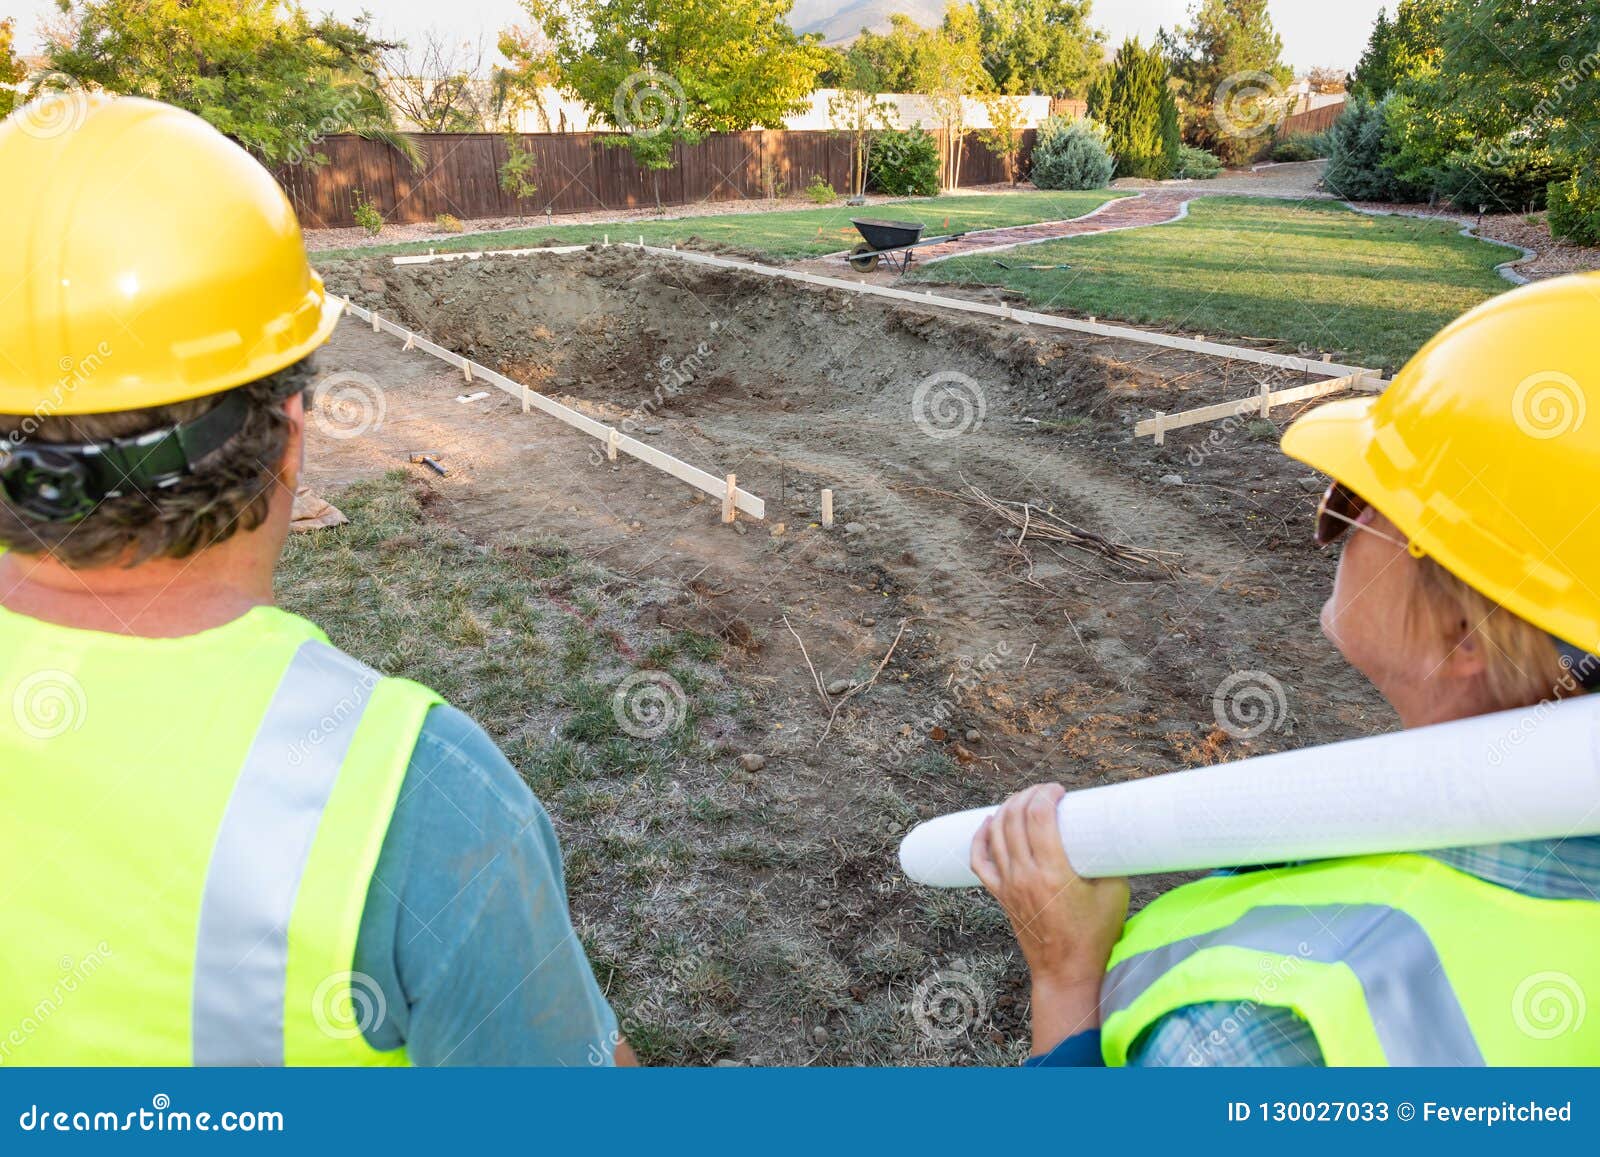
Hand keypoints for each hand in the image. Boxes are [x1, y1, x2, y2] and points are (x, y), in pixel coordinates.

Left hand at [971, 783, 1128, 1051]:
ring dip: (1008, 808)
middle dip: (1028, 795)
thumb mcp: (1115, 893)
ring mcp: (1008, 885)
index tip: (1059, 790)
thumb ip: (1110, 860)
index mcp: (1053, 873)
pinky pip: (979, 860)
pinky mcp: (1000, 894)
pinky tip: (990, 822)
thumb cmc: (1096, 935)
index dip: (1046, 794)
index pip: (1039, 817)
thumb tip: (1109, 830)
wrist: (1067, 972)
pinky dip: (981, 836)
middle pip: (1015, 818)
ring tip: (1024, 800)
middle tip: (1044, 791)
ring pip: (995, 833)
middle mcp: (1025, 876)